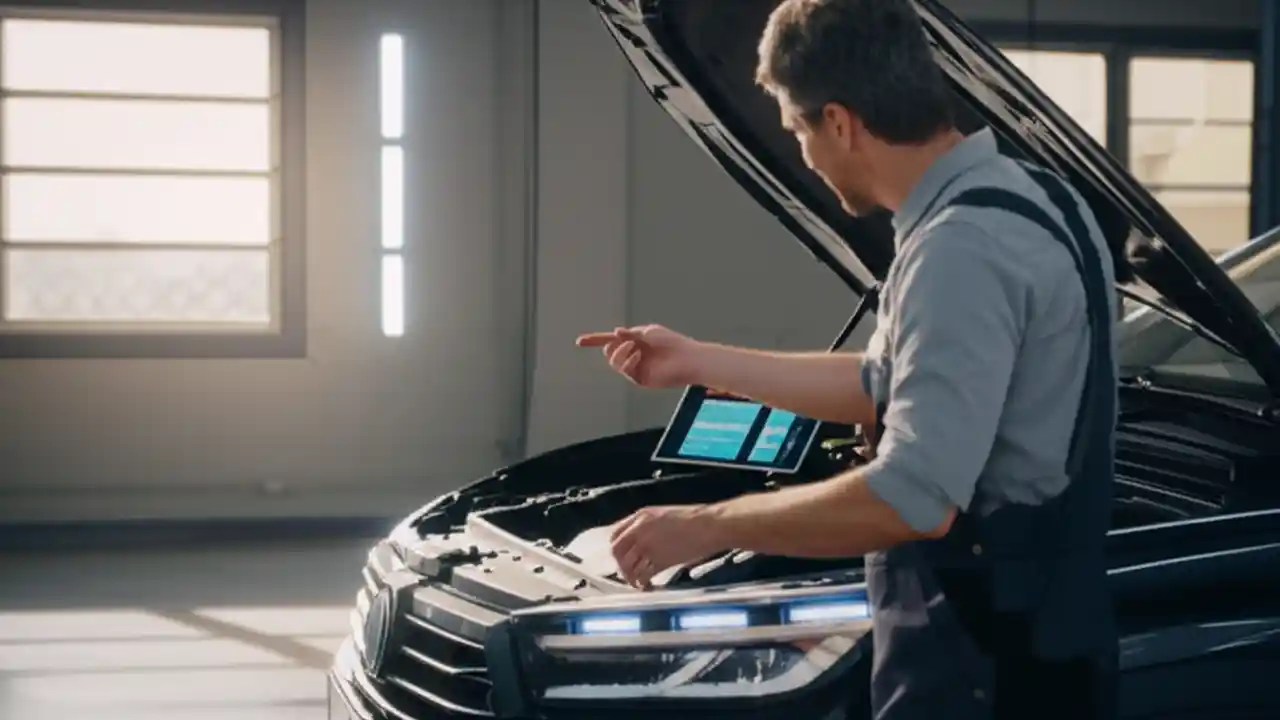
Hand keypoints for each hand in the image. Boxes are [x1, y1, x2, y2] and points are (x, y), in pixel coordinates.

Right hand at [575, 325, 701, 388]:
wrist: (686, 359)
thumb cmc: (672, 342)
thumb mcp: (649, 332)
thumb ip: (630, 334)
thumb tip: (615, 333)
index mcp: (636, 340)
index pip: (611, 340)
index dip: (595, 340)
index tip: (580, 341)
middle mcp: (633, 354)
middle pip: (609, 351)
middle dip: (612, 345)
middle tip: (627, 341)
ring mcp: (635, 367)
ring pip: (613, 362)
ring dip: (619, 352)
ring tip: (634, 348)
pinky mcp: (639, 379)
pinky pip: (623, 370)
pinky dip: (627, 361)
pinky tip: (638, 355)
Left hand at [609, 504, 727, 588]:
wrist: (710, 525)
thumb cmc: (694, 520)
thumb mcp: (665, 516)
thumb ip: (648, 527)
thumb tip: (641, 542)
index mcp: (641, 516)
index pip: (615, 534)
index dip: (616, 549)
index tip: (621, 557)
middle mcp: (640, 530)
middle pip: (617, 551)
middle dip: (620, 564)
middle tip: (628, 572)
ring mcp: (648, 545)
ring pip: (627, 566)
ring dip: (630, 577)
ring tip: (638, 582)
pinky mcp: (659, 560)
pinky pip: (643, 575)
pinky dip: (642, 584)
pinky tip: (647, 586)